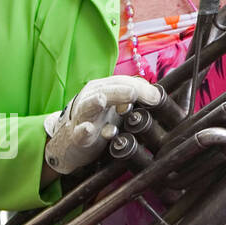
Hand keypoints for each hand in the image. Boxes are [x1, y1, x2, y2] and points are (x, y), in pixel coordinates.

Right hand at [42, 75, 161, 174]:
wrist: (68, 142)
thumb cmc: (97, 121)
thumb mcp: (115, 107)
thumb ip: (133, 98)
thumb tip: (156, 94)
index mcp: (102, 89)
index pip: (122, 82)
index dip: (139, 88)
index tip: (156, 97)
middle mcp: (91, 98)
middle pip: (106, 90)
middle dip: (120, 91)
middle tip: (133, 93)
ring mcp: (82, 117)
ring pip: (89, 106)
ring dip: (95, 103)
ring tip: (102, 101)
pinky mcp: (76, 137)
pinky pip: (79, 132)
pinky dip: (82, 131)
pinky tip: (87, 130)